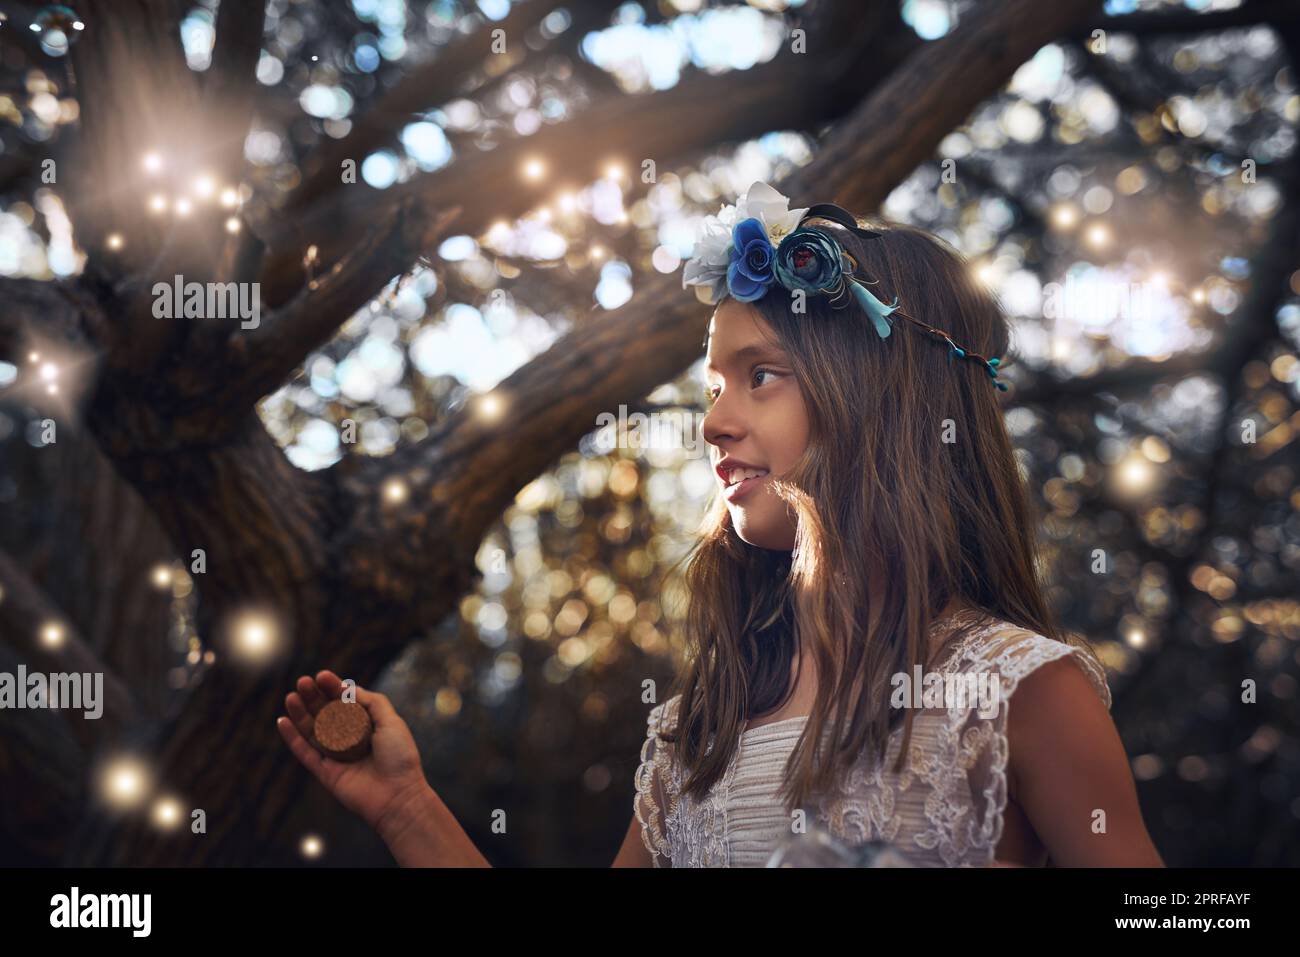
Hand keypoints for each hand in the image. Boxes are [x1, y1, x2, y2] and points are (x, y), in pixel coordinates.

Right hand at [277, 670, 427, 831]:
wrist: (399, 795)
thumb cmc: (400, 757)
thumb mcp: (391, 721)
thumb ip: (371, 701)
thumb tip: (347, 687)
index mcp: (366, 726)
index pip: (345, 702)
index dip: (333, 688)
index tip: (322, 675)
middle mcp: (350, 739)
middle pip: (326, 714)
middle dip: (314, 697)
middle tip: (302, 681)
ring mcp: (337, 756)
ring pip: (312, 731)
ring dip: (300, 713)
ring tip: (290, 696)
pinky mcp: (326, 773)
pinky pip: (305, 753)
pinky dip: (292, 738)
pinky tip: (282, 721)